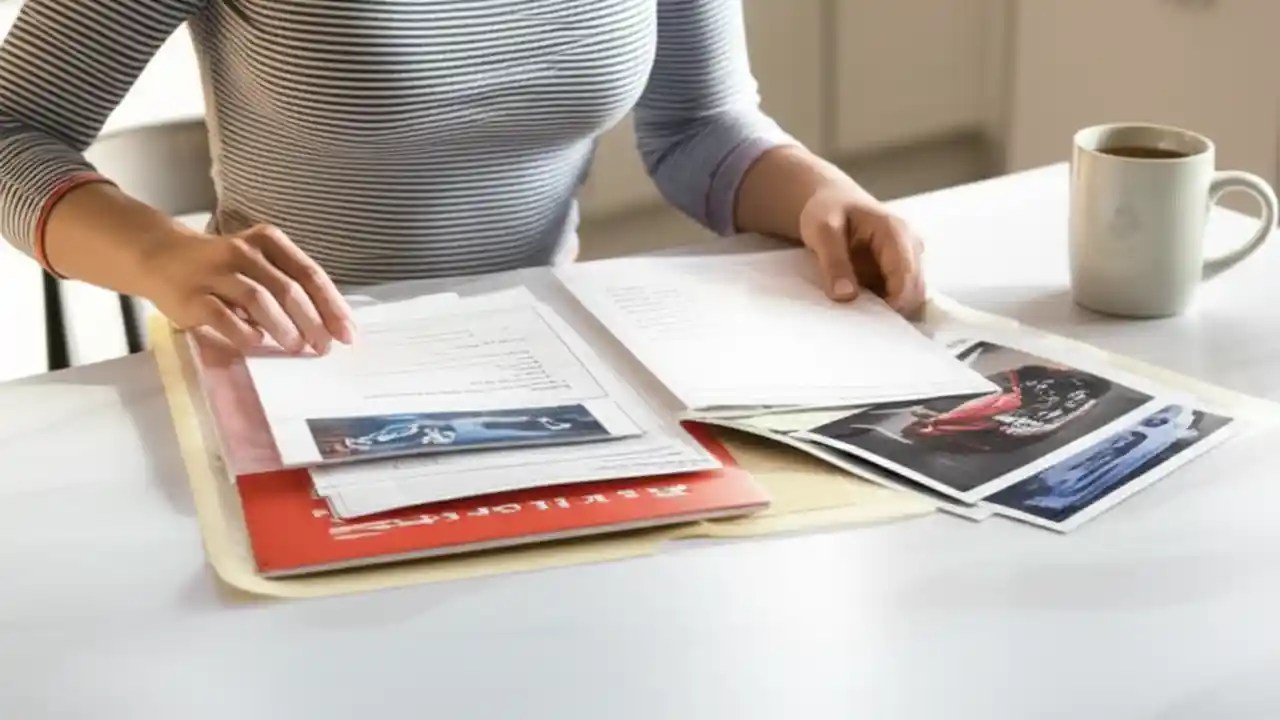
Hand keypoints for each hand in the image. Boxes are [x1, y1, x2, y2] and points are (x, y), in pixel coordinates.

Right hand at [139, 223, 354, 353]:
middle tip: (324, 347)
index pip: (309, 274)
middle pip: (288, 289)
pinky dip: (244, 331)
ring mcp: (216, 273)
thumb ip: (289, 286)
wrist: (160, 256)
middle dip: (312, 322)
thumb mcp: (259, 264)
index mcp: (268, 242)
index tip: (347, 332)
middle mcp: (243, 252)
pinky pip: (223, 316)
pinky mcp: (192, 296)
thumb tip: (329, 325)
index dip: (331, 305)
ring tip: (297, 347)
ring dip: (284, 327)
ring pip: (259, 299)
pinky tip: (257, 342)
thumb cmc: (221, 266)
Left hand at [798, 186, 926, 315]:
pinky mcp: (901, 269)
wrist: (832, 200)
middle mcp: (911, 244)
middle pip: (915, 289)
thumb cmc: (827, 210)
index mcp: (896, 231)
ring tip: (861, 316)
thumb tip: (846, 296)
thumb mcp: (822, 231)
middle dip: (894, 310)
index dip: (894, 302)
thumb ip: (834, 262)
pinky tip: (863, 309)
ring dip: (890, 309)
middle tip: (863, 324)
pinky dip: (884, 305)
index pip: (906, 275)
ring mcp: (909, 257)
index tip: (870, 322)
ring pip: (911, 295)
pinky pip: (900, 294)